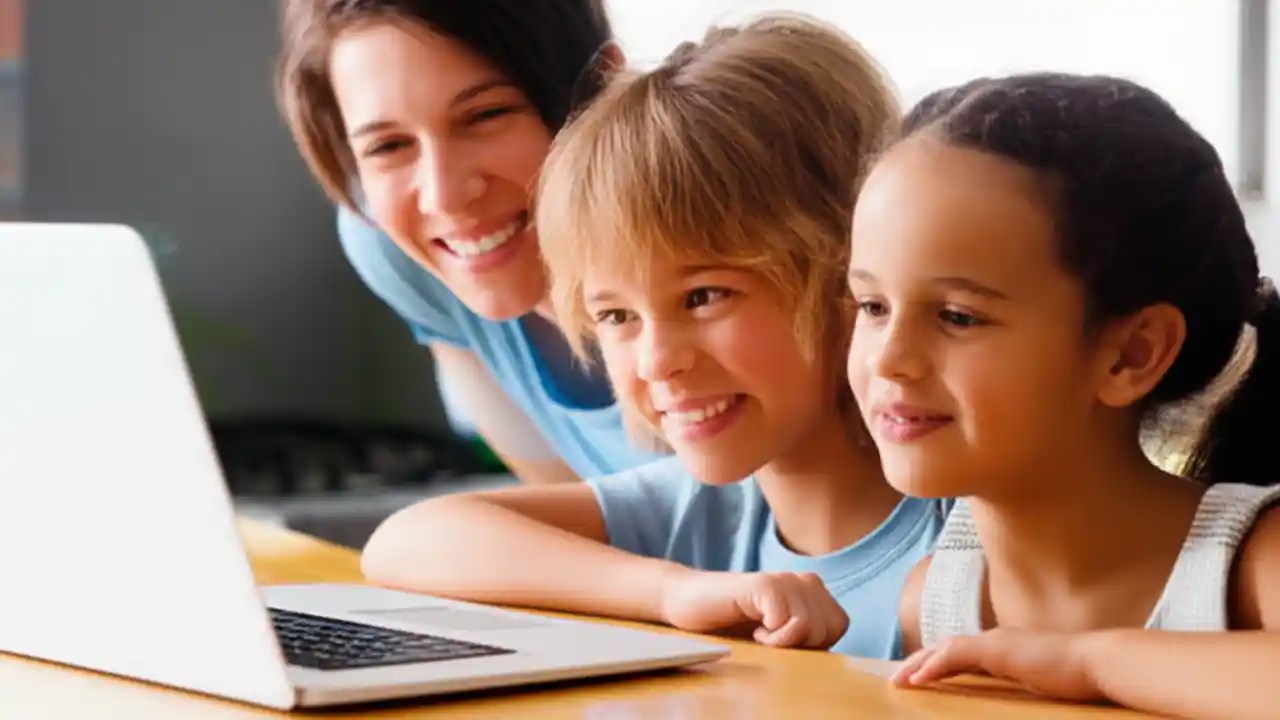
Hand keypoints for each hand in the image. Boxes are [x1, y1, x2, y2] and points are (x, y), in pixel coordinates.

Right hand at [659, 569, 847, 648]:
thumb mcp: (780, 636)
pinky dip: (770, 637)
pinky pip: (785, 620)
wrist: (689, 602)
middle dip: (801, 645)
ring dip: (782, 642)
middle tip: (771, 639)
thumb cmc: (732, 624)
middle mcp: (803, 579)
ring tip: (761, 633)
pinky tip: (753, 629)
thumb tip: (831, 657)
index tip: (785, 642)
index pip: (839, 624)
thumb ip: (809, 638)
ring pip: (809, 625)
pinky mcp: (763, 584)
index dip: (816, 643)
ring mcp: (784, 579)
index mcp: (812, 589)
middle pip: (828, 627)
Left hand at [890, 628, 1107, 702]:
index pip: (961, 653)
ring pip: (945, 649)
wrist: (1098, 663)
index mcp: (1005, 648)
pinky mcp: (998, 649)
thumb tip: (1014, 692)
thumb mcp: (1042, 682)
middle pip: (945, 647)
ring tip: (899, 681)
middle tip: (897, 680)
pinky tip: (919, 679)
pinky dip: (935, 666)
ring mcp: (996, 641)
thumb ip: (1022, 683)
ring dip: (919, 664)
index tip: (917, 677)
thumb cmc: (1079, 677)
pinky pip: (956, 655)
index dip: (937, 664)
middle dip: (919, 662)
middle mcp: (996, 640)